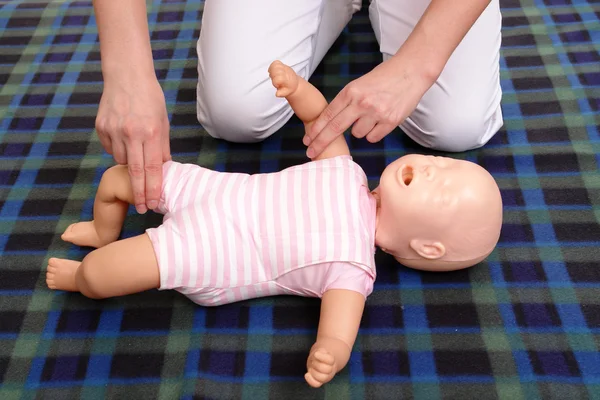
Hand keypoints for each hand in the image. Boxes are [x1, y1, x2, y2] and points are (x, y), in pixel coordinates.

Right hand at [95, 75, 170, 213]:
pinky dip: (118, 149)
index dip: (152, 189)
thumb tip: (162, 171)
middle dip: (139, 193)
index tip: (152, 204)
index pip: (152, 168)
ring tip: (135, 148)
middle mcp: (131, 133)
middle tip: (142, 208)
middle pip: (135, 172)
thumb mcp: (163, 122)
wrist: (127, 75)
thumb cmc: (150, 99)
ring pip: (121, 161)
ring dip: (129, 163)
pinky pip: (110, 148)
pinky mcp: (101, 128)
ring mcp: (114, 130)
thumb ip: (162, 148)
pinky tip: (123, 136)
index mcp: (151, 132)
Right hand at [268, 60, 298, 97]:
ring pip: (274, 66)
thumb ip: (281, 93)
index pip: (277, 79)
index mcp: (286, 79)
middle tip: (276, 80)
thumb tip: (277, 94)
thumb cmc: (289, 87)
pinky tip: (273, 71)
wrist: (295, 82)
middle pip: (274, 72)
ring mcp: (284, 68)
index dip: (275, 83)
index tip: (278, 85)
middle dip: (273, 76)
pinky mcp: (282, 65)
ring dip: (272, 71)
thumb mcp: (286, 93)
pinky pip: (275, 62)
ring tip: (274, 75)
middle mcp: (285, 72)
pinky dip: (272, 66)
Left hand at [304, 56, 433, 158]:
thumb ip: (345, 102)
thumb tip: (329, 123)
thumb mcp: (359, 85)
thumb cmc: (383, 78)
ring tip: (370, 116)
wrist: (410, 72)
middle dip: (320, 142)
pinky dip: (373, 133)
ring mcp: (376, 113)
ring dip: (359, 130)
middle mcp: (361, 102)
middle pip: (335, 129)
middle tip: (311, 152)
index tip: (307, 140)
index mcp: (351, 91)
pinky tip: (380, 120)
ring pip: (357, 135)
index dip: (315, 130)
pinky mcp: (390, 122)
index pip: (328, 115)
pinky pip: (372, 138)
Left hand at [305, 348, 336, 387]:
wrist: (320, 362)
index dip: (322, 357)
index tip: (315, 353)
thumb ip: (320, 351)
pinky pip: (316, 384)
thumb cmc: (320, 355)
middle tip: (313, 361)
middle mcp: (330, 370)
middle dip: (317, 364)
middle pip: (326, 369)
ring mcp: (325, 377)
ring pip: (322, 377)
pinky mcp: (319, 382)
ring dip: (314, 372)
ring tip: (311, 367)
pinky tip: (307, 374)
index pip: (330, 360)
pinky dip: (311, 380)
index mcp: (332, 361)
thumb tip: (317, 353)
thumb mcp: (321, 351)